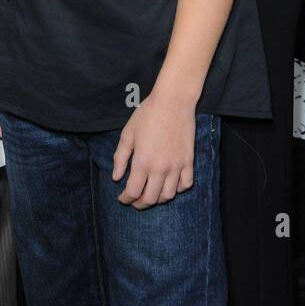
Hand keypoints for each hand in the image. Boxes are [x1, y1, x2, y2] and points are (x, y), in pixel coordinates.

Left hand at [112, 91, 195, 208]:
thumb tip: (116, 178)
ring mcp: (176, 166)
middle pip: (150, 198)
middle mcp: (160, 168)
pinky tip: (170, 185)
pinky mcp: (188, 161)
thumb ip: (120, 157)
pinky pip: (185, 184)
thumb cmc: (147, 114)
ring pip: (168, 195)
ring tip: (151, 194)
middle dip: (140, 204)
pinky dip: (177, 190)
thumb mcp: (128, 133)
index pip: (133, 191)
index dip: (126, 199)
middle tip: (135, 201)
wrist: (173, 102)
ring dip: (158, 199)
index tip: (122, 198)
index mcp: (142, 162)